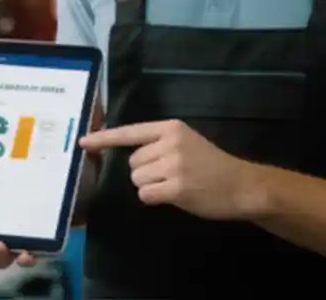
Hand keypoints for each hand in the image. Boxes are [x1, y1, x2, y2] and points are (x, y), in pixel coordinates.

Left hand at [78, 119, 266, 220]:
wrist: (242, 185)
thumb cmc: (213, 165)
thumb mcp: (187, 143)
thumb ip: (160, 144)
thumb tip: (129, 158)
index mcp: (170, 128)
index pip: (130, 132)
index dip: (104, 138)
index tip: (84, 142)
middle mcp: (169, 142)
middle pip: (132, 162)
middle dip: (145, 172)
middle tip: (171, 175)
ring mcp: (173, 165)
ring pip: (137, 180)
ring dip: (150, 187)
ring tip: (175, 185)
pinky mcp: (176, 187)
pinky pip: (146, 195)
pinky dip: (155, 199)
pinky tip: (174, 196)